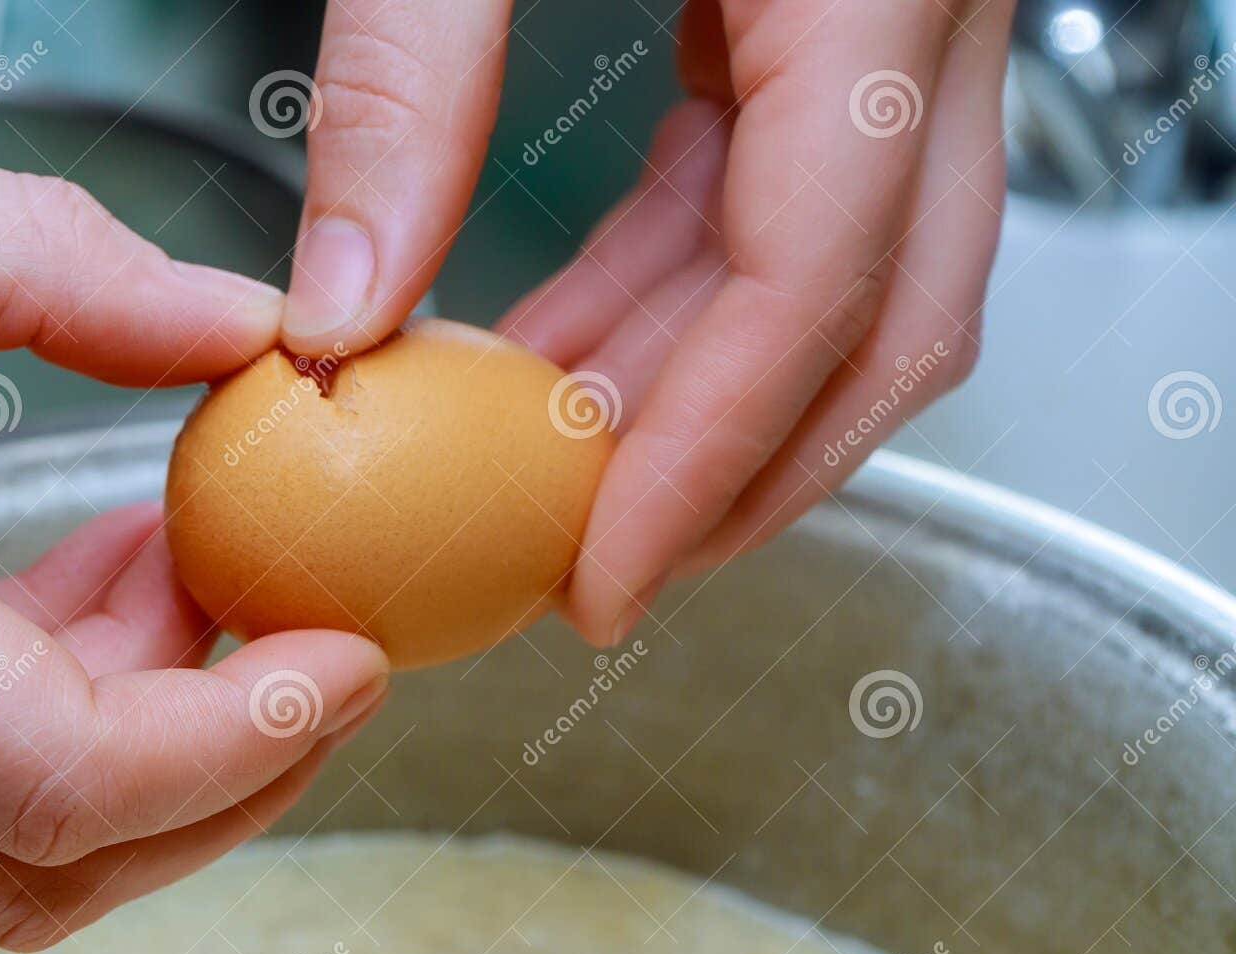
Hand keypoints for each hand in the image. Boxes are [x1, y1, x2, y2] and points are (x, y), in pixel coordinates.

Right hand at [0, 91, 388, 950]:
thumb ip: (34, 265)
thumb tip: (228, 323)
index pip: (59, 778)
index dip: (242, 740)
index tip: (347, 659)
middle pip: (41, 860)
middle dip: (221, 773)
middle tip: (312, 646)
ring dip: (137, 733)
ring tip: (201, 569)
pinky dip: (42, 706)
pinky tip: (97, 579)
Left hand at [287, 0, 1012, 644]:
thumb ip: (408, 83)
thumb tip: (340, 318)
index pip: (821, 280)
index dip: (710, 459)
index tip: (604, 586)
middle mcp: (925, 8)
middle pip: (882, 317)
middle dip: (742, 471)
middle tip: (599, 576)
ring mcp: (894, 19)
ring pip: (845, 278)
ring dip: (699, 399)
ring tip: (549, 484)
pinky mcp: (829, 18)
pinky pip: (782, 203)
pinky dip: (677, 304)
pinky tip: (564, 356)